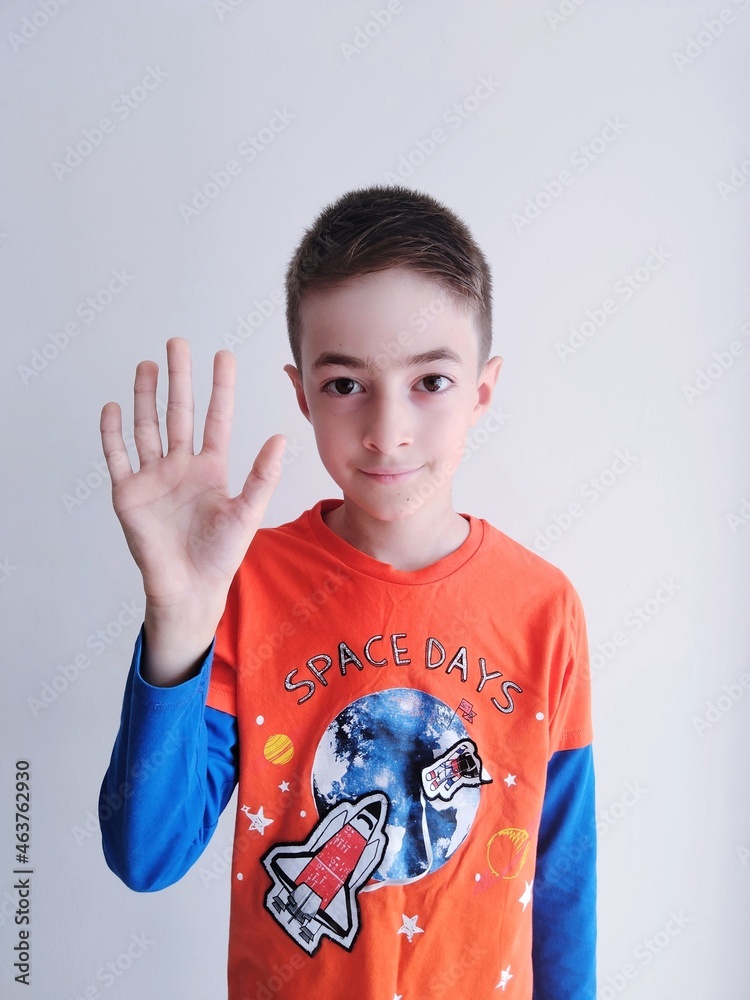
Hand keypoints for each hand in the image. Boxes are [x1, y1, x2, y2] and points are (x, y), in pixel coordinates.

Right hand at [100, 338, 284, 681]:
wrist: (190, 588)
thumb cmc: (220, 555)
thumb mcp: (247, 512)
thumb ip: (262, 476)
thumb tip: (280, 439)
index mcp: (211, 468)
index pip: (215, 418)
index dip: (219, 388)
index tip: (223, 355)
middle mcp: (180, 467)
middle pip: (178, 413)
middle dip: (178, 378)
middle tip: (177, 343)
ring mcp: (153, 478)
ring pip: (148, 427)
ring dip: (146, 396)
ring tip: (147, 364)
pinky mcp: (128, 494)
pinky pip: (118, 457)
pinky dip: (113, 433)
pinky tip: (113, 407)